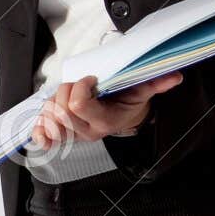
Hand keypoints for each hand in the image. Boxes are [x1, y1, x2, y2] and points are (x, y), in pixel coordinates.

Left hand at [30, 71, 182, 147]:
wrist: (123, 117)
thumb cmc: (127, 102)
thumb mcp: (142, 91)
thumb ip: (156, 84)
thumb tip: (174, 78)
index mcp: (104, 121)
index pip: (78, 104)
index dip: (80, 86)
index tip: (90, 80)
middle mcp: (87, 131)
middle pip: (61, 110)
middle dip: (65, 90)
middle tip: (77, 85)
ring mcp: (73, 135)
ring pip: (50, 118)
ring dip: (53, 102)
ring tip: (66, 96)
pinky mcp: (63, 136)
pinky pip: (45, 137)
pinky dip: (40, 128)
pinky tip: (43, 122)